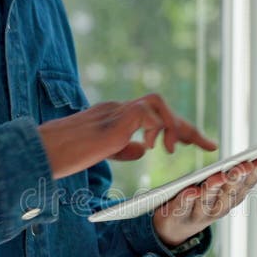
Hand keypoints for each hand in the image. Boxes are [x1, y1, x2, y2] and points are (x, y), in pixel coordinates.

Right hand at [37, 94, 216, 178]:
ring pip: (157, 102)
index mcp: (117, 117)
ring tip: (175, 149)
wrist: (46, 150)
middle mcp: (119, 109)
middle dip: (188, 128)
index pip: (153, 117)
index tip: (197, 143)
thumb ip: (124, 148)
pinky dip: (157, 128)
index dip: (177, 129)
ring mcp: (116, 110)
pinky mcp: (115, 118)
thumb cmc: (67, 154)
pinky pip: (146, 113)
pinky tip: (154, 147)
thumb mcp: (104, 153)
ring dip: (172, 125)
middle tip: (210, 145)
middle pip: (161, 108)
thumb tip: (144, 149)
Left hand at [152, 157, 256, 246]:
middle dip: (235, 180)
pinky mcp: (178, 217)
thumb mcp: (217, 190)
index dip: (254, 175)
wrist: (174, 229)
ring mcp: (198, 216)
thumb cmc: (199, 202)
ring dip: (214, 189)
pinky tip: (190, 190)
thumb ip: (230, 176)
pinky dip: (187, 200)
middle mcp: (217, 210)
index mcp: (229, 201)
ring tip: (219, 176)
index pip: (245, 187)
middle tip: (242, 167)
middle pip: (228, 195)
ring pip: (207, 202)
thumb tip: (252, 159)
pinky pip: (183, 208)